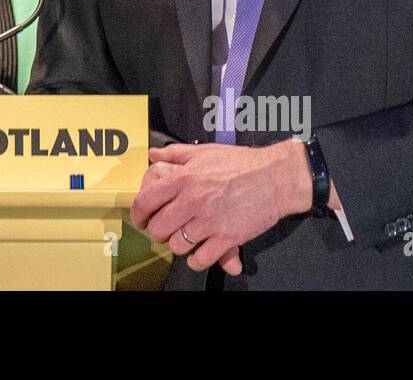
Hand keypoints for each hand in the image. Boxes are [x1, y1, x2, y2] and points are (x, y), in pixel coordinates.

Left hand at [130, 141, 312, 274]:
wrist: (275, 177)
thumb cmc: (241, 163)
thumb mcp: (204, 152)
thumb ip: (175, 153)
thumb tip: (153, 154)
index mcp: (184, 178)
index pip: (146, 200)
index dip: (138, 213)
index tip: (141, 219)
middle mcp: (193, 200)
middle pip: (158, 228)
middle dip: (157, 232)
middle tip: (164, 230)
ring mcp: (210, 221)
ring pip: (177, 245)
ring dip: (178, 245)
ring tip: (184, 239)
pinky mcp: (227, 237)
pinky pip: (200, 259)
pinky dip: (196, 260)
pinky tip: (199, 252)